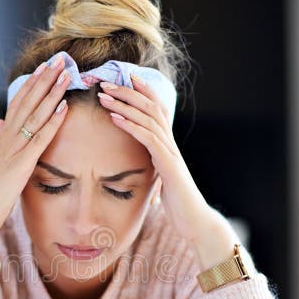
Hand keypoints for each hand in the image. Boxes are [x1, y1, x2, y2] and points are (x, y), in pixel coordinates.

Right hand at [0, 54, 70, 251]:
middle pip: (28, 101)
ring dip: (51, 93)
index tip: (45, 66)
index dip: (32, 83)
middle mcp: (8, 138)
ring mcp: (14, 150)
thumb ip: (3, 141)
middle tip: (59, 59)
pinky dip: (52, 122)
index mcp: (4, 137)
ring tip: (65, 75)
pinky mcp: (21, 164)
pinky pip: (40, 139)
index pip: (19, 102)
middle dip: (44, 79)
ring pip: (35, 115)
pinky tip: (64, 108)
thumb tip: (0, 122)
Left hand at [96, 76, 239, 268]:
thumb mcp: (161, 179)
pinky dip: (130, 125)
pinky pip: (148, 139)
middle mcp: (170, 143)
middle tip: (103, 80)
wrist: (194, 222)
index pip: (154, 109)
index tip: (122, 77)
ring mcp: (170, 152)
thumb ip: (153, 165)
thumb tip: (142, 161)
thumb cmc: (177, 203)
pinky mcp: (168, 164)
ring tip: (103, 95)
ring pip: (147, 119)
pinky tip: (115, 118)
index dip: (140, 91)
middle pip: (149, 107)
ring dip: (124, 104)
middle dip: (126, 91)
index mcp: (167, 145)